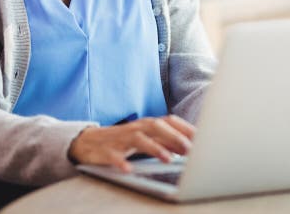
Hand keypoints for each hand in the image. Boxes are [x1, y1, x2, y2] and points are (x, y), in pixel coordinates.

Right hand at [69, 115, 194, 172]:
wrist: (88, 142)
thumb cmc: (123, 141)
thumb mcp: (146, 138)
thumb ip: (165, 141)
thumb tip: (189, 147)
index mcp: (146, 125)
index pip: (168, 121)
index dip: (185, 128)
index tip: (201, 138)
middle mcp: (135, 128)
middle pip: (156, 126)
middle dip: (174, 136)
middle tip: (189, 149)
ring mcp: (120, 139)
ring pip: (138, 139)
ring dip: (154, 148)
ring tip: (167, 159)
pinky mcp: (106, 151)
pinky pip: (113, 156)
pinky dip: (121, 162)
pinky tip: (128, 169)